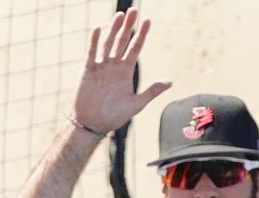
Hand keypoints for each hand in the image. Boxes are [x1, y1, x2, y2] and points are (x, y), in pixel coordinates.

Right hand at [72, 7, 170, 136]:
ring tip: (119, 15)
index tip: (148, 20)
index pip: (135, 48)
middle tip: (133, 10)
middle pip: (122, 41)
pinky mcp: (88, 70)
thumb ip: (152, 91)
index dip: (142, 34)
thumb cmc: (114, 117)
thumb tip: (170, 82)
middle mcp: (114, 66)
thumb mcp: (136, 104)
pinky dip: (94, 41)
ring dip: (113, 29)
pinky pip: (91, 53)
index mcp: (126, 71)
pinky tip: (98, 29)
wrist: (93, 125)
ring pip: (108, 43)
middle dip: (128, 26)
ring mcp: (101, 66)